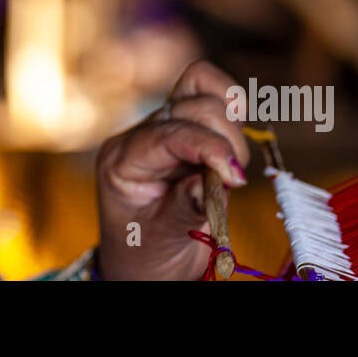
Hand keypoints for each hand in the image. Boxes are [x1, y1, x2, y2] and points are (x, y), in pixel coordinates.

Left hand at [95, 60, 248, 279]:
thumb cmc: (144, 255)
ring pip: (203, 92)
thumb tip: (213, 181)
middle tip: (231, 183)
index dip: (208, 148)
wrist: (144, 265)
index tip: (235, 177)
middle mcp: (141, 136)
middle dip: (223, 141)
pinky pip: (210, 93)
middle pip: (191, 106)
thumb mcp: (161, 239)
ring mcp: (164, 128)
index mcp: (121, 160)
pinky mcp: (188, 128)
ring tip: (229, 169)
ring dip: (230, 127)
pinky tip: (232, 145)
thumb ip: (185, 207)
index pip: (167, 134)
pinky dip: (232, 111)